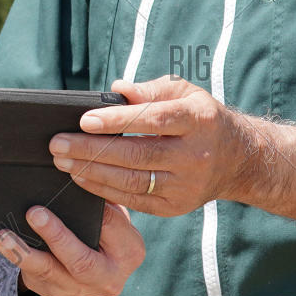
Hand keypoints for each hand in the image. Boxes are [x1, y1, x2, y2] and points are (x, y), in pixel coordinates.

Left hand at [0, 201, 143, 295]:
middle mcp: (108, 278)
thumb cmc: (106, 234)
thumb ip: (105, 204)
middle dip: (56, 236)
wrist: (97, 272)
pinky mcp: (53, 292)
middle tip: (35, 213)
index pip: (113, 228)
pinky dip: (16, 258)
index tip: (75, 187)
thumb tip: (80, 176)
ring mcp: (79, 290)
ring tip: (4, 236)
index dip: (94, 212)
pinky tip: (2, 243)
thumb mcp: (116, 219)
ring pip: (49, 272)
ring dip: (23, 253)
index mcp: (129, 254)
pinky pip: (32, 276)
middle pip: (82, 261)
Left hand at [48, 76, 255, 216]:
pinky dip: (104, 191)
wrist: (237, 159)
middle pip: (137, 154)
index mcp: (198, 121)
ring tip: (62, 161)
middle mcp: (194, 156)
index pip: (153, 120)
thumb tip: (117, 89)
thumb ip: (151, 89)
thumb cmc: (200, 119)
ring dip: (92, 172)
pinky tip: (82, 178)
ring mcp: (185, 186)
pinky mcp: (176, 206)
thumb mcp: (185, 93)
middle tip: (57, 144)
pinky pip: (135, 200)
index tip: (83, 120)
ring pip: (132, 181)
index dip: (117, 121)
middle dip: (92, 150)